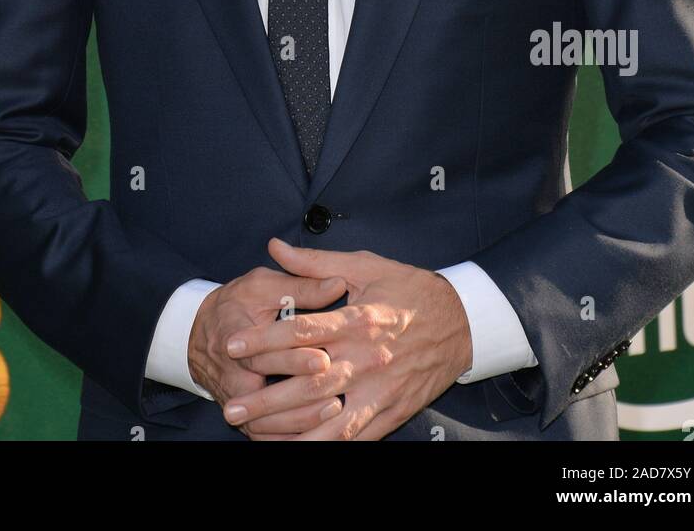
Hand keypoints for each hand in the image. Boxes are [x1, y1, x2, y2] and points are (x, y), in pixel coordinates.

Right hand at [187, 263, 348, 438]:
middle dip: (303, 391)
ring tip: (334, 408)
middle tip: (336, 388)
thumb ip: (301, 288)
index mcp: (235, 339)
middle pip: (266, 392)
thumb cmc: (236, 304)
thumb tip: (338, 284)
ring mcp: (236, 401)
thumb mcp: (263, 286)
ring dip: (300, 419)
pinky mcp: (243, 418)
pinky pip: (266, 437)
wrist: (197, 335)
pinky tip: (318, 433)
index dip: (294, 359)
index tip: (323, 359)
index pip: (264, 354)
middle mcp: (233, 376)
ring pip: (266, 422)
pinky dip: (290, 438)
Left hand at [220, 237, 472, 440]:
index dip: (263, 340)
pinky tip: (295, 447)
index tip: (231, 345)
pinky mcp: (390, 413)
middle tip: (231, 405)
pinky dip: (322, 445)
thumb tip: (275, 246)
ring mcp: (379, 391)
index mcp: (358, 320)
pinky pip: (352, 437)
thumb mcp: (365, 266)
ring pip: (328, 420)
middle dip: (266, 398)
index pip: (301, 332)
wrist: (463, 322)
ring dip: (289, 431)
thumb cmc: (410, 289)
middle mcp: (367, 359)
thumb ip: (316, 262)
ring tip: (254, 434)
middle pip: (308, 383)